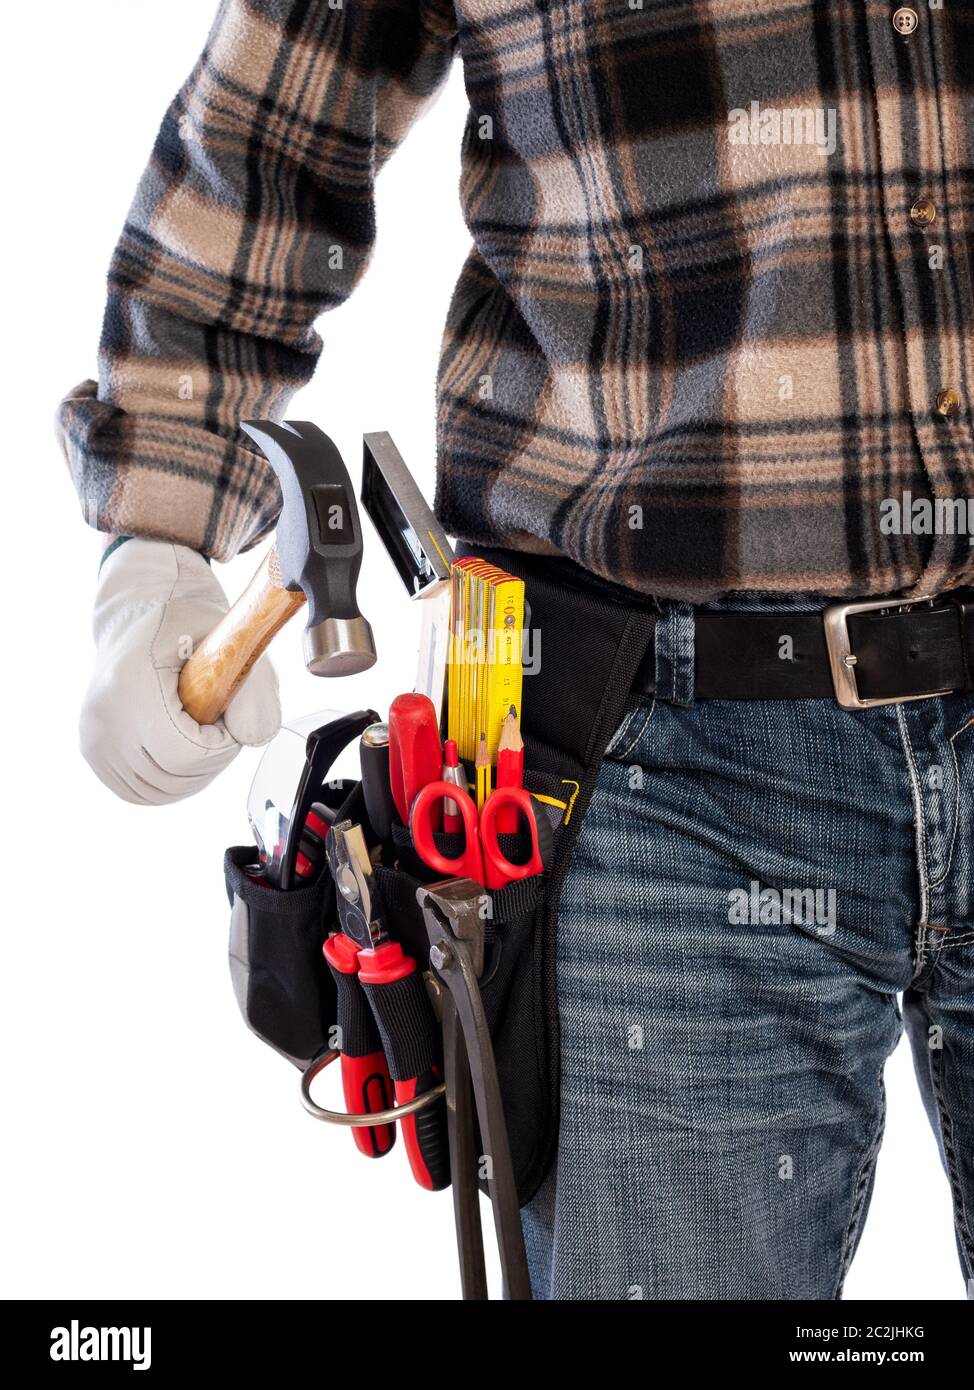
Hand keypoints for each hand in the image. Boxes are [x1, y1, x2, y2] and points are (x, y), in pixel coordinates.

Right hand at [81, 539, 280, 804]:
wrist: (145, 614)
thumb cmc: (188, 626)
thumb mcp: (233, 644)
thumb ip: (255, 691)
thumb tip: (250, 737)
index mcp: (133, 681)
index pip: (184, 752)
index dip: (220, 744)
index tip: (225, 717)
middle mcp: (105, 714)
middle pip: (173, 776)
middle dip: (210, 759)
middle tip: (215, 722)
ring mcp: (94, 736)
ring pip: (157, 791)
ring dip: (191, 772)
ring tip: (196, 731)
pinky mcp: (93, 751)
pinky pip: (138, 790)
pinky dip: (168, 780)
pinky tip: (178, 748)